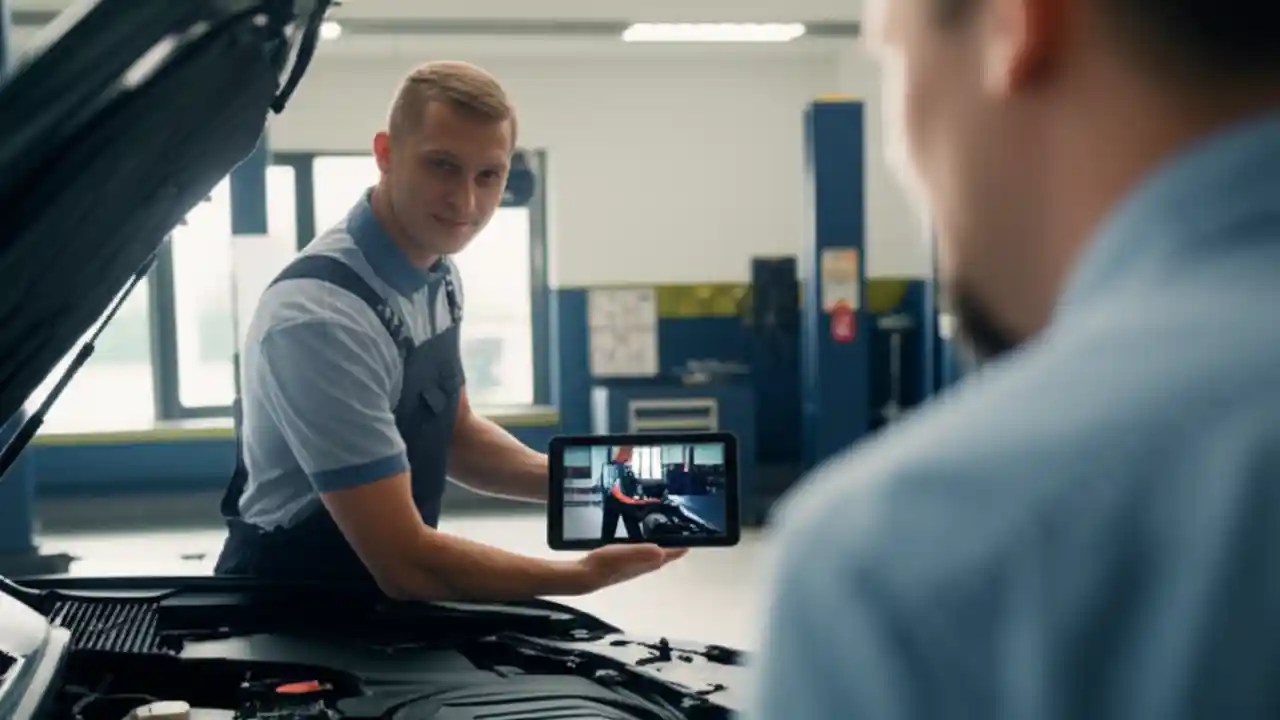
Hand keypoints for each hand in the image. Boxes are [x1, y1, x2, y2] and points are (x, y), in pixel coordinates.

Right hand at [569, 544, 687, 593]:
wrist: (585, 577)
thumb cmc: (605, 563)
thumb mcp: (624, 553)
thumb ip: (642, 552)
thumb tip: (662, 552)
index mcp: (645, 563)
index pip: (666, 555)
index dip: (678, 549)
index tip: (691, 542)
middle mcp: (641, 567)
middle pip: (662, 559)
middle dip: (672, 551)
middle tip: (681, 539)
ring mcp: (631, 568)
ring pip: (651, 559)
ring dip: (659, 551)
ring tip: (665, 541)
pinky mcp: (621, 566)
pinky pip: (639, 558)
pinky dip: (645, 552)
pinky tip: (640, 547)